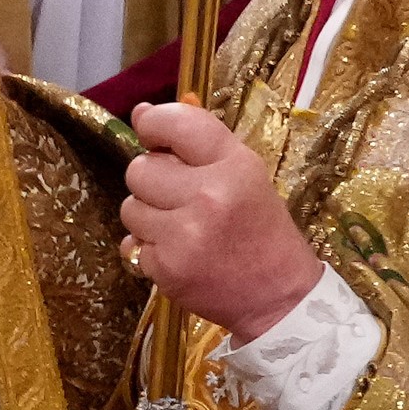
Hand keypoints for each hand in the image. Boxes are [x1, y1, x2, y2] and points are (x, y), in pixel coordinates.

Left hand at [123, 101, 324, 342]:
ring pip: (130, 208)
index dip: (154, 125)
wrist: (279, 297)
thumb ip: (195, 140)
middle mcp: (208, 195)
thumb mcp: (243, 173)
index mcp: (234, 164)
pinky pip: (133, 245)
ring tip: (179, 227)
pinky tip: (179, 254)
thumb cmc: (260, 228)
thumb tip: (141, 112)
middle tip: (176, 195)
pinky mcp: (167, 269)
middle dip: (151, 180)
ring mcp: (185, 234)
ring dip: (147, 216)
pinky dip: (150, 250)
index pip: (175, 122)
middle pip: (140, 169)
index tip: (154, 138)